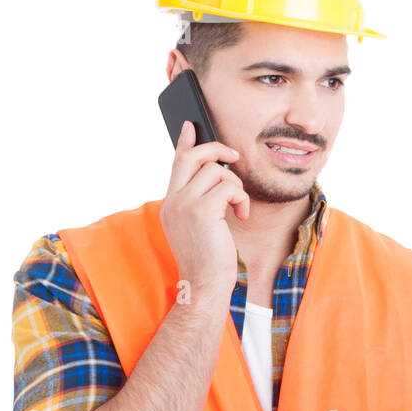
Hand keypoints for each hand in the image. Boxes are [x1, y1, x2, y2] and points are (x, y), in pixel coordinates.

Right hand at [159, 120, 247, 306]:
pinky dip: (241, 199)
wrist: (204, 284)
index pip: (176, 164)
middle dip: (217, 149)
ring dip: (236, 187)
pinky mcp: (201, 211)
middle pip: (193, 157)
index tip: (191, 126)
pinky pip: (229, 188)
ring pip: (217, 171)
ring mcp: (184, 205)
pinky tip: (241, 215)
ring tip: (238, 208)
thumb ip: (200, 201)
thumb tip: (216, 176)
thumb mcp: (199, 226)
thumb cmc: (208, 259)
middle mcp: (173, 201)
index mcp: (170, 203)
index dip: (185, 143)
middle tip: (234, 158)